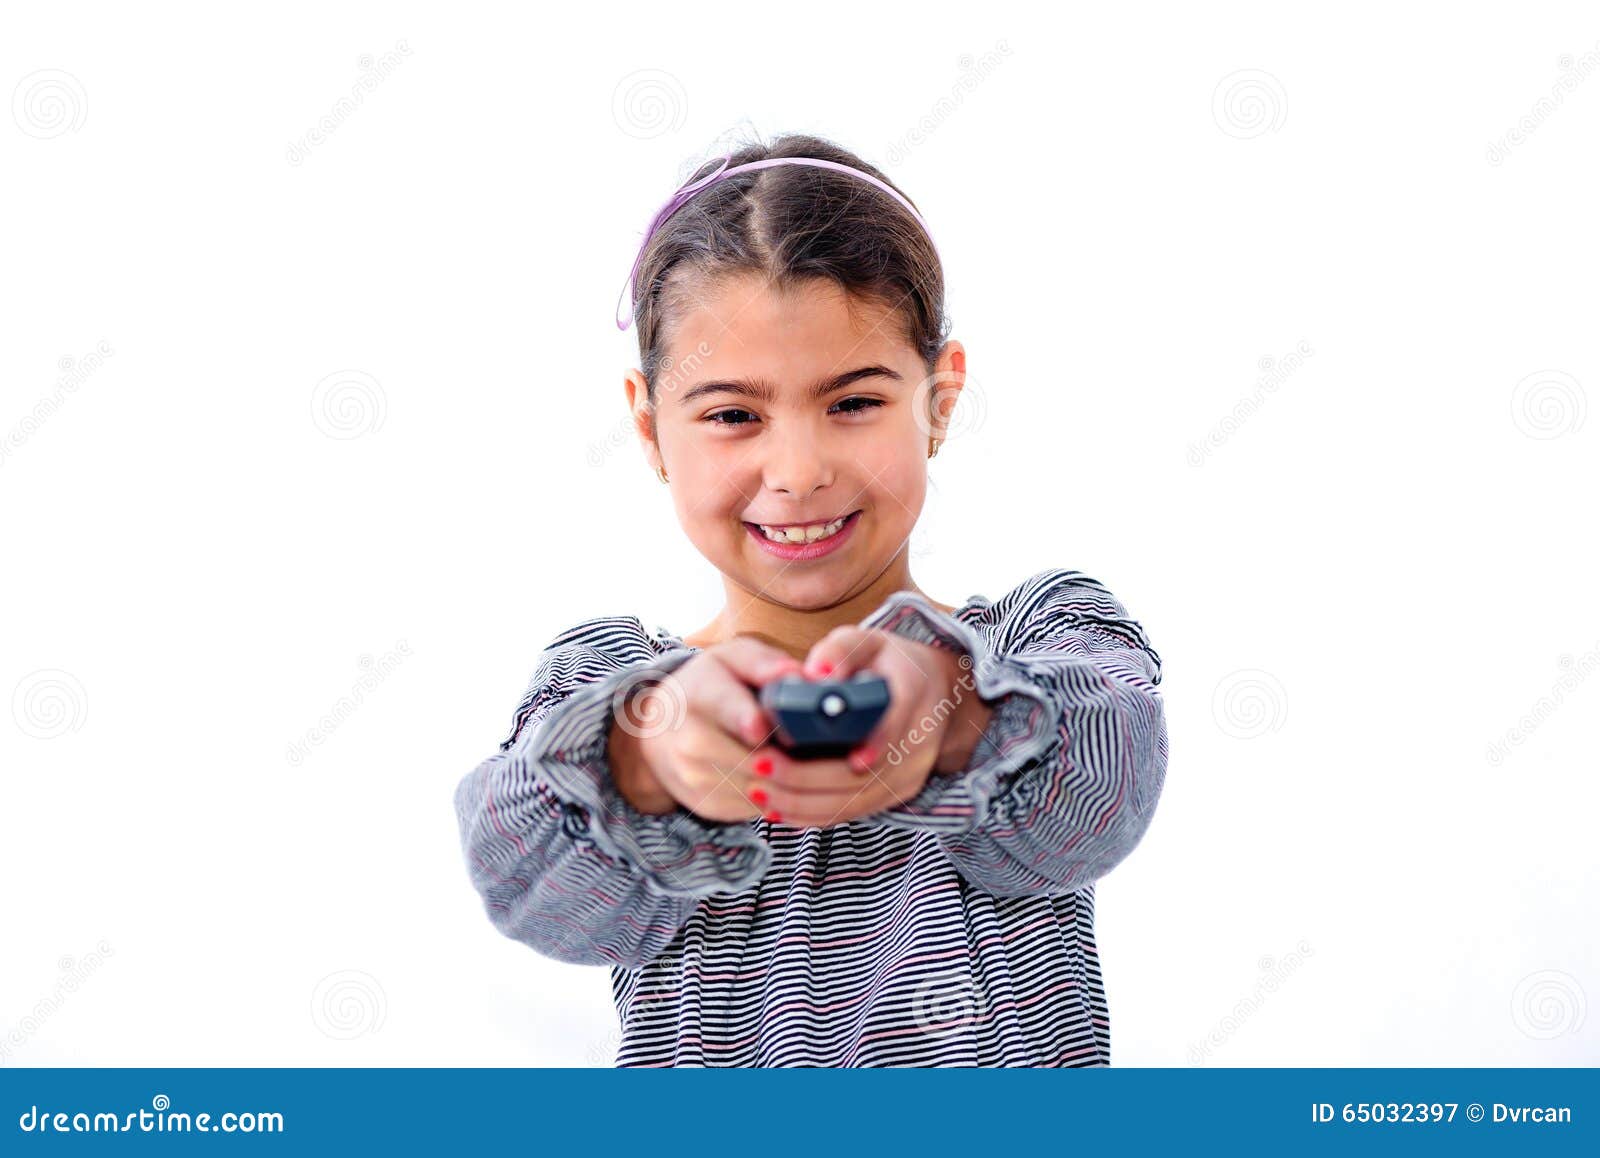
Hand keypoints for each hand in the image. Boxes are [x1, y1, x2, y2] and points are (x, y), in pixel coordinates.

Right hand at [610, 637, 874, 826]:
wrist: (657, 731)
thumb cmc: (708, 687)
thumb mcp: (731, 659)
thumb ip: (764, 662)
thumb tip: (802, 676)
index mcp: (700, 693)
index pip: (724, 707)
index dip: (747, 718)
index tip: (766, 726)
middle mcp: (690, 739)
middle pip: (753, 758)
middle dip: (797, 758)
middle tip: (834, 752)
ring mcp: (695, 777)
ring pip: (761, 790)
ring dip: (797, 783)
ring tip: (824, 768)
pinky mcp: (707, 805)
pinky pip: (756, 808)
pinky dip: (783, 798)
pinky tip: (798, 781)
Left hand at [742, 627, 995, 827]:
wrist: (933, 694)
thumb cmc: (888, 664)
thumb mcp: (868, 642)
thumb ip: (841, 651)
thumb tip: (815, 672)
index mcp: (913, 694)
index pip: (897, 723)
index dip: (873, 743)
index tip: (839, 757)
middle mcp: (917, 742)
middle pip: (866, 775)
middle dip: (807, 777)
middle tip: (759, 767)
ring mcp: (909, 774)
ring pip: (855, 801)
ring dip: (802, 802)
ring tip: (757, 790)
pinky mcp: (895, 794)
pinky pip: (853, 812)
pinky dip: (812, 813)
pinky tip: (777, 808)